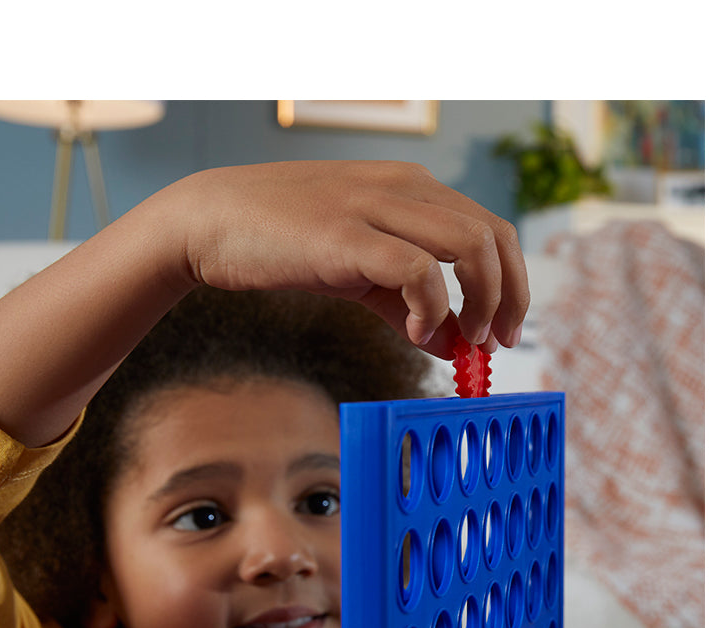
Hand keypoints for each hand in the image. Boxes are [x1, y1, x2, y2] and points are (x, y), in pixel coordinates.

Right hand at [157, 160, 529, 358]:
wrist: (212, 220)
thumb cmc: (284, 242)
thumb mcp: (358, 271)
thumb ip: (405, 304)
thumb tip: (449, 342)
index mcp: (411, 188)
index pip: (490, 228)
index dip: (511, 282)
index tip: (503, 330)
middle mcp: (403, 187)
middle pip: (493, 235)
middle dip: (508, 296)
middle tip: (493, 343)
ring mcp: (375, 206)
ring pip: (469, 244)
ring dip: (480, 300)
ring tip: (463, 340)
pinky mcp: (346, 234)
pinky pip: (416, 268)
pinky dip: (430, 305)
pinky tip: (415, 332)